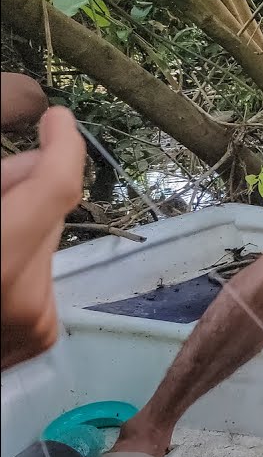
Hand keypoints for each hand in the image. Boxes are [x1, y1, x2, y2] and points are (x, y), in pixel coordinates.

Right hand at [1, 107, 85, 369]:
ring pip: (44, 241)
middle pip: (49, 210)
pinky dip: (15, 260)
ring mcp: (34, 323)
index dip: (62, 145)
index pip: (57, 188)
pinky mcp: (38, 338)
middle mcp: (24, 298)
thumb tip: (38, 164)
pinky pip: (38, 274)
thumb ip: (1, 185)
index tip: (56, 118)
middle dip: (21, 188)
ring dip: (17, 227)